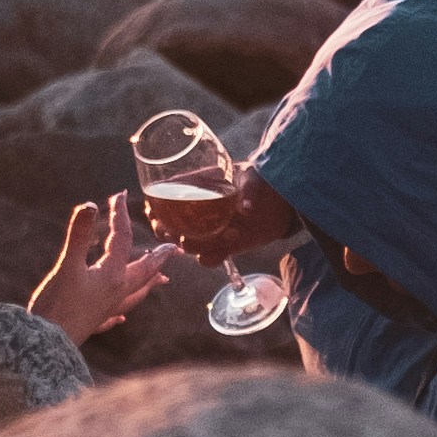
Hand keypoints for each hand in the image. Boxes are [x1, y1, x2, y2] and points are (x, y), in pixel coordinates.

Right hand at [29, 194, 168, 347]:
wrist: (45, 346)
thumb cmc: (56, 306)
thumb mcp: (66, 266)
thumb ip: (79, 235)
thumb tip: (90, 205)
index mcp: (112, 276)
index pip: (121, 239)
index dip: (120, 215)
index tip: (119, 196)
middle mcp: (116, 292)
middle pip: (143, 272)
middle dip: (158, 258)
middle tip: (174, 250)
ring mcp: (107, 309)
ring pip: (135, 294)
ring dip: (149, 284)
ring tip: (161, 281)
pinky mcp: (94, 322)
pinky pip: (115, 315)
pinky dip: (121, 312)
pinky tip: (121, 317)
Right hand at [146, 164, 292, 266]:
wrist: (283, 204)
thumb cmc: (263, 181)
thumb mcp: (255, 178)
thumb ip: (250, 189)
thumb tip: (245, 207)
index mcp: (200, 185)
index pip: (167, 194)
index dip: (156, 204)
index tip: (153, 211)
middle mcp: (200, 211)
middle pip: (168, 224)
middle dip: (165, 230)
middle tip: (174, 232)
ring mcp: (211, 230)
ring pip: (187, 244)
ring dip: (193, 244)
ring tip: (211, 237)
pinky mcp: (223, 247)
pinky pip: (207, 259)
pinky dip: (212, 258)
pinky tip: (223, 251)